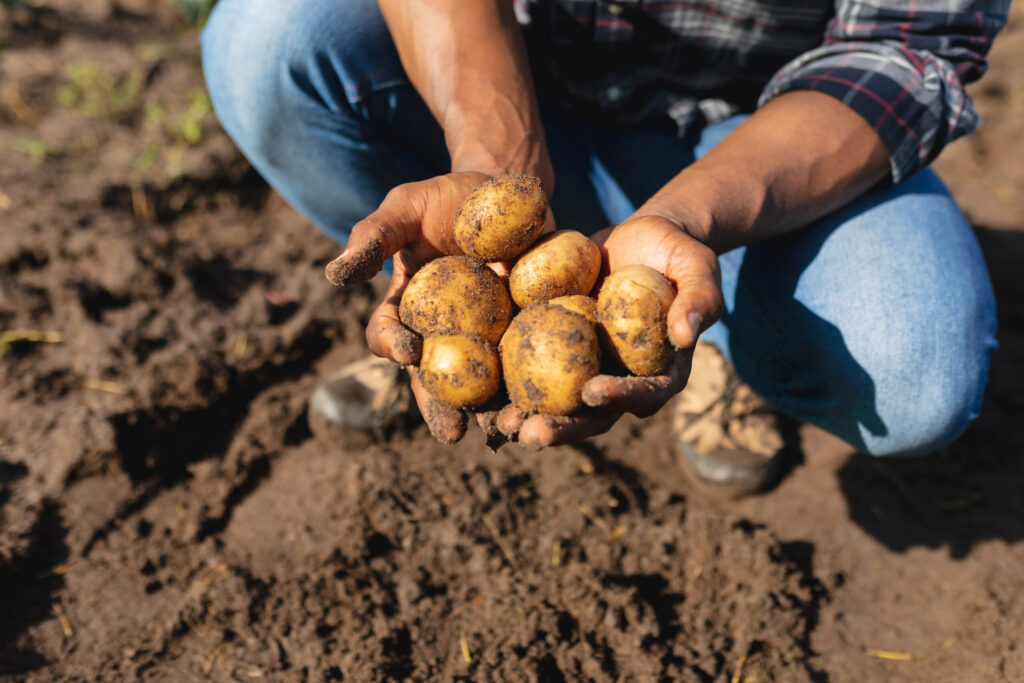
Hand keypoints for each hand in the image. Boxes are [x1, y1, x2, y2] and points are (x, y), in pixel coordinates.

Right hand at [325, 172, 547, 444]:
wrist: (508, 189)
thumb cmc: (449, 197)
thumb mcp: (407, 206)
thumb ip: (375, 235)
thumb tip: (333, 274)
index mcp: (407, 309)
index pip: (388, 336)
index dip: (393, 346)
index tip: (408, 350)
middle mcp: (442, 332)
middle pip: (436, 380)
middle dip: (442, 409)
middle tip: (452, 432)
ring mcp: (485, 337)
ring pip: (482, 386)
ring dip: (489, 413)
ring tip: (501, 432)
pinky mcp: (526, 332)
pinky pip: (528, 366)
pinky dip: (534, 389)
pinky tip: (546, 407)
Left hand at [498, 214, 723, 448]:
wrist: (639, 239)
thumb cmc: (677, 253)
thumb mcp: (698, 267)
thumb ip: (700, 299)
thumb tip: (689, 334)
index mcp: (659, 373)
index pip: (642, 394)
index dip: (619, 398)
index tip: (593, 393)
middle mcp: (620, 381)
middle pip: (591, 415)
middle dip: (561, 428)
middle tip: (530, 434)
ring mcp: (584, 371)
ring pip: (555, 404)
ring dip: (526, 418)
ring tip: (497, 424)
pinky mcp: (554, 352)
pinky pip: (529, 372)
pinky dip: (505, 384)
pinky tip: (476, 390)